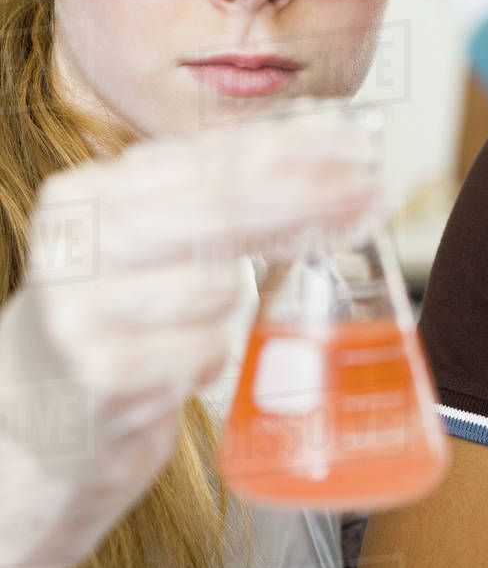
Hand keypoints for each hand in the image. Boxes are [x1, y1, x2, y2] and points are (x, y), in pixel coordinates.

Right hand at [0, 105, 391, 567]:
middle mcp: (78, 243)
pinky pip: (205, 352)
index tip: (360, 146)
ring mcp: (82, 311)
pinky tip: (188, 365)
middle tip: (373, 196)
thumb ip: (223, 196)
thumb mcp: (151, 245)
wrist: (33, 428)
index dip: (295, 149)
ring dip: (239, 301)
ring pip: (218, 283)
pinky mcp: (102, 379)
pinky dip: (213, 357)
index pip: (211, 159)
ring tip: (209, 320)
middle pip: (221, 206)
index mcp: (90, 197)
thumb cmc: (116, 323)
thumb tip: (331, 140)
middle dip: (308, 198)